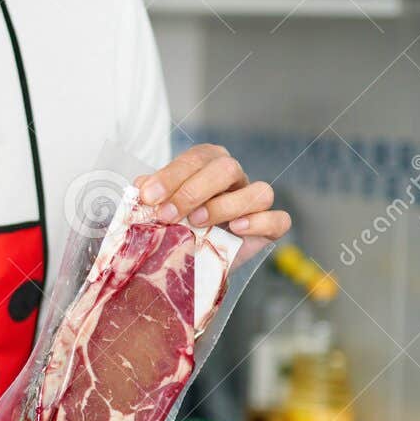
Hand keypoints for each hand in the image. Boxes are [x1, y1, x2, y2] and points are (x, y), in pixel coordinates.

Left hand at [136, 144, 289, 240]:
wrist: (188, 262)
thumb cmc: (172, 228)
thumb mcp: (156, 211)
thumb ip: (149, 198)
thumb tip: (140, 187)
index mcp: (207, 164)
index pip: (195, 159)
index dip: (171, 176)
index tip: (149, 197)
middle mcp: (234, 177)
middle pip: (227, 168)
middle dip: (193, 191)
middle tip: (168, 215)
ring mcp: (254, 201)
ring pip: (258, 191)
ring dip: (225, 206)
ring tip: (197, 224)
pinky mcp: (269, 228)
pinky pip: (279, 219)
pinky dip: (260, 222)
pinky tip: (236, 229)